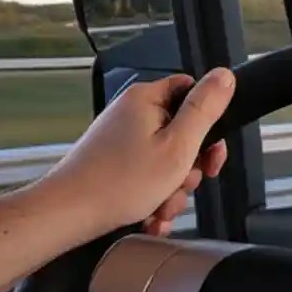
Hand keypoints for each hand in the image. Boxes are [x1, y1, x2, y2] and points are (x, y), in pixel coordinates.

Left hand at [38, 68, 235, 237]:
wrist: (67, 214)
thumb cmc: (120, 182)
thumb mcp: (177, 146)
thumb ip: (204, 110)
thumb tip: (224, 75)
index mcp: (147, 99)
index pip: (192, 94)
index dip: (210, 126)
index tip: (212, 156)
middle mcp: (132, 114)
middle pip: (182, 133)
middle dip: (188, 168)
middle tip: (180, 184)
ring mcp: (120, 139)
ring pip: (166, 161)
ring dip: (171, 190)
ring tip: (160, 207)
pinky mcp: (112, 162)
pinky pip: (146, 176)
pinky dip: (153, 197)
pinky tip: (150, 216)